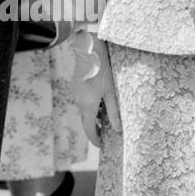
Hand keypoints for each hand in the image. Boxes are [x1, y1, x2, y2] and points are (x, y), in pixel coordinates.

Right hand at [71, 29, 120, 146]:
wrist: (89, 49)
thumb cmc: (102, 69)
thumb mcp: (111, 91)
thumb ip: (114, 112)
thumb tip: (117, 130)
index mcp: (87, 106)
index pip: (89, 130)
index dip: (95, 139)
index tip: (101, 146)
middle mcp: (79, 102)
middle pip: (86, 121)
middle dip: (96, 129)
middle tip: (106, 135)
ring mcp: (77, 93)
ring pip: (85, 110)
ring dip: (94, 117)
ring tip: (107, 119)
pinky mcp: (77, 86)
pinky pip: (84, 101)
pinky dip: (92, 106)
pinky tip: (102, 101)